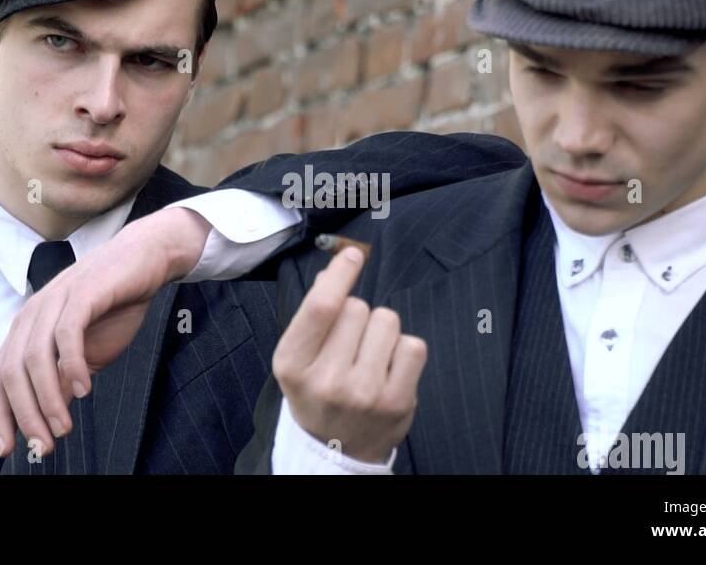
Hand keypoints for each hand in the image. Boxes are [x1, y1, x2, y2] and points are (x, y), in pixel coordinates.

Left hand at [0, 207, 211, 457]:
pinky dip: (73, 366)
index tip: (8, 450)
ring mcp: (54, 302)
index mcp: (27, 329)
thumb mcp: (88, 353)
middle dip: (25, 414)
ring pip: (35, 359)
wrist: (144, 260)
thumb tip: (47, 421)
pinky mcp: (81, 293)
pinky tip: (86, 390)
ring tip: (64, 426)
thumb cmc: (115, 305)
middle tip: (44, 445)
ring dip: (47, 399)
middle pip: (12, 372)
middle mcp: (32, 315)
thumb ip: (64, 381)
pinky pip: (67, 335)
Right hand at [273, 247, 426, 463]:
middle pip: (357, 308)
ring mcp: (364, 393)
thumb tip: (336, 269)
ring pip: (387, 320)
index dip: (341, 274)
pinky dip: (405, 350)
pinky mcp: (397, 402)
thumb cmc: (318, 394)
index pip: (322, 307)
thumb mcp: (300, 358)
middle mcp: (326, 380)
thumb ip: (314, 314)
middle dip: (358, 315)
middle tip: (350, 346)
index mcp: (293, 364)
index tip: (352, 255)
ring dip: (383, 331)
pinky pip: (413, 345)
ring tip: (370, 358)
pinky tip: (390, 369)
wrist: (336, 451)